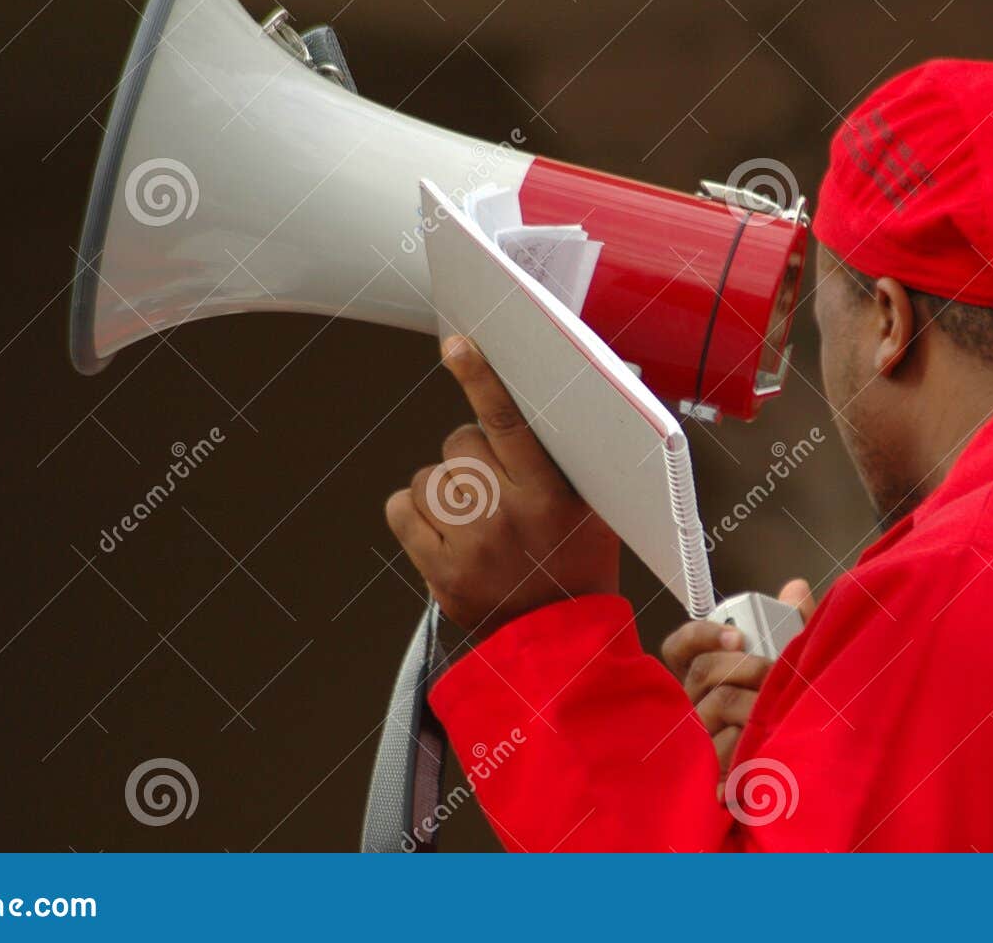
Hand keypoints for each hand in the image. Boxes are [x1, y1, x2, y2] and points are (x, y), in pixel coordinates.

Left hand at [385, 336, 619, 637]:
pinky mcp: (437, 570)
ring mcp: (468, 545)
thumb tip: (535, 403)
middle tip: (493, 485)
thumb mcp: (592, 508)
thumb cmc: (577, 567)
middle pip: (459, 444)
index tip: (459, 346)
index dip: (482, 378)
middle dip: (470, 456)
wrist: (558, 645)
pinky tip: (443, 529)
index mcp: (548, 495)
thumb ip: (566, 461)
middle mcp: (506, 517)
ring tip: (473, 517)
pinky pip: (400, 509)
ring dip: (444, 488)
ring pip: (427, 477)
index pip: (507, 421)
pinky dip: (414, 512)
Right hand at [661, 579, 814, 777]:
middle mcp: (694, 702)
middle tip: (771, 673)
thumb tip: (795, 588)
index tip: (738, 636)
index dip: (703, 635)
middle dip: (741, 667)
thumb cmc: (792, 707)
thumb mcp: (796, 661)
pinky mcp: (710, 772)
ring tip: (777, 714)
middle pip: (702, 672)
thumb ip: (796, 624)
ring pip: (714, 709)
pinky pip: (721, 754)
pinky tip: (763, 751)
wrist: (807, 773)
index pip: (681, 646)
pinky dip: (746, 749)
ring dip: (751, 707)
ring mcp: (699, 737)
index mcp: (705, 675)